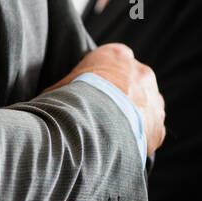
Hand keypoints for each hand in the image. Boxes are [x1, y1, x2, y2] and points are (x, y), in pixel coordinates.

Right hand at [42, 42, 165, 154]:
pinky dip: (138, 138)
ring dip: (133, 116)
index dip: (104, 76)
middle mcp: (140, 71)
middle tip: (101, 113)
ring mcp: (153, 98)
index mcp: (116, 55)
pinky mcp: (159, 123)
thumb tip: (43, 101)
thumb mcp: (58, 89)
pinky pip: (150, 130)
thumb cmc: (73, 100)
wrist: (95, 123)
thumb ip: (60, 91)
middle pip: (133, 81)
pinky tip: (121, 145)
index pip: (115, 57)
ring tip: (111, 132)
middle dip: (121, 96)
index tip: (93, 90)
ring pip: (145, 106)